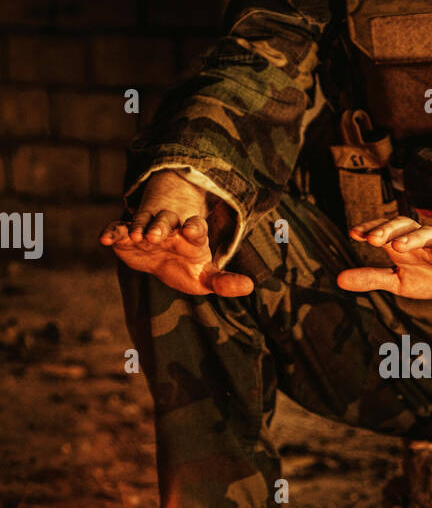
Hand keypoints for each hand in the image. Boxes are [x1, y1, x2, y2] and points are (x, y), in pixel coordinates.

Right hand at [99, 170, 253, 297]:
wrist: (162, 260)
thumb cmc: (188, 266)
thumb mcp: (206, 276)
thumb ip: (224, 282)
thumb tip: (249, 287)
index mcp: (191, 236)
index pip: (196, 227)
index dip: (194, 227)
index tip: (191, 229)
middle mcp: (169, 229)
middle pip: (166, 220)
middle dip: (162, 225)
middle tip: (156, 234)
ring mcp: (147, 230)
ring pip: (142, 222)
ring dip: (138, 227)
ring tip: (135, 236)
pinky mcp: (126, 236)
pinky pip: (118, 229)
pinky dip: (112, 231)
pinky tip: (105, 239)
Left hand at [336, 217, 431, 300]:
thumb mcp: (399, 282)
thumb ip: (371, 278)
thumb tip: (339, 279)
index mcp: (405, 245)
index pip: (386, 230)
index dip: (371, 229)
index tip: (354, 233)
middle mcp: (422, 241)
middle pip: (404, 225)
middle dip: (388, 229)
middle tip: (372, 238)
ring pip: (428, 233)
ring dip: (412, 238)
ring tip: (398, 246)